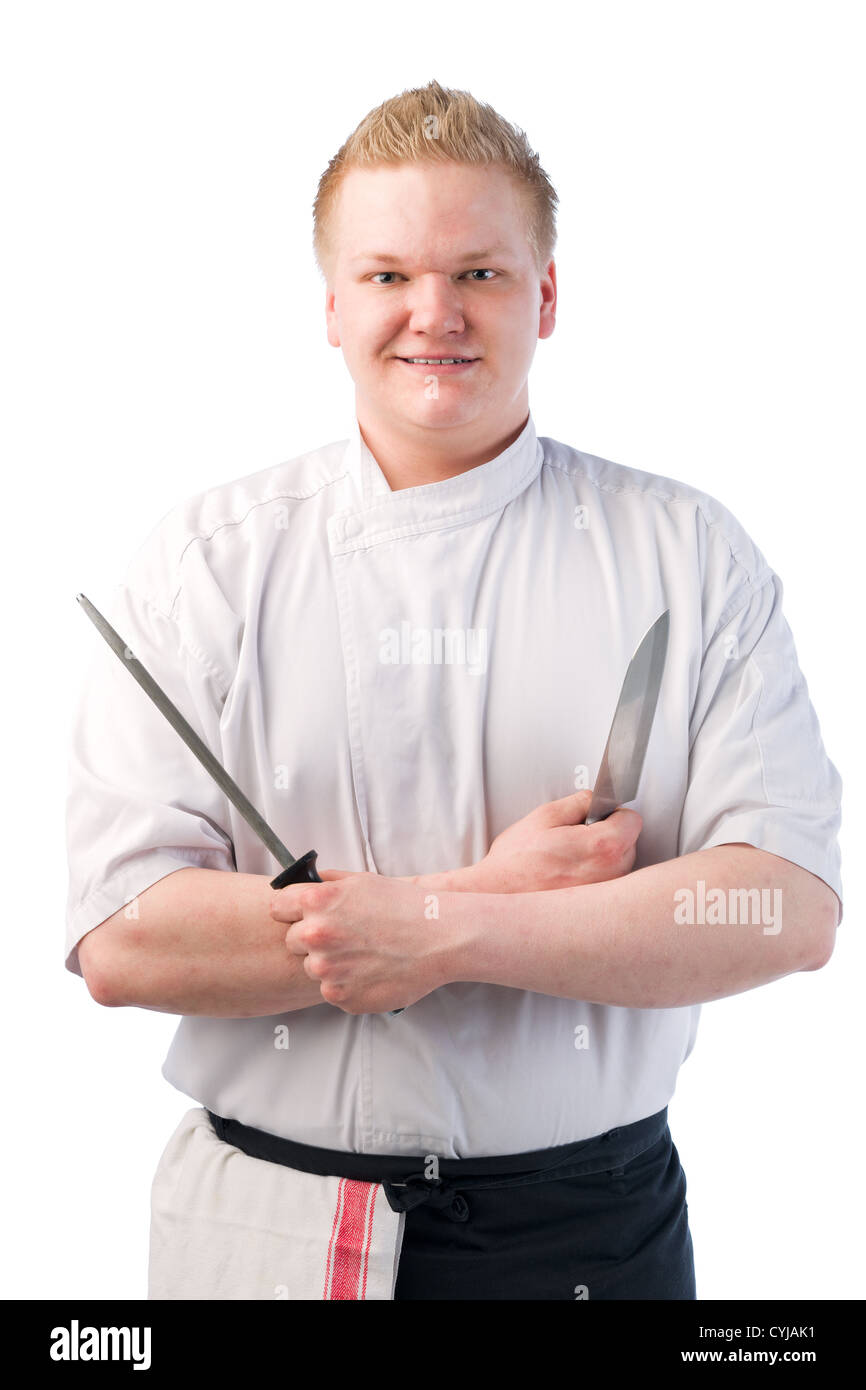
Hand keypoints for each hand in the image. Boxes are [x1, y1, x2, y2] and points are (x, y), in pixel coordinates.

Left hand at [270, 873, 448, 1014]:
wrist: (440, 938)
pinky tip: (370, 970)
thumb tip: (305, 883)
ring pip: (312, 968)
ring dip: (329, 964)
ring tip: (362, 954)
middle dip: (312, 939)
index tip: (302, 915)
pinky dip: (346, 984)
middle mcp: (315, 936)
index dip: (291, 911)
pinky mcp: (341, 996)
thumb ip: (327, 883)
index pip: (277, 907)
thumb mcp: (362, 881)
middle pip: (292, 941)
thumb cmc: (404, 906)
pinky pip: (331, 990)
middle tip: (343, 936)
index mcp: (316, 902)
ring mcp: (327, 970)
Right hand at [471, 789, 641, 893]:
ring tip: (568, 859)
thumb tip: (594, 799)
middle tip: (576, 837)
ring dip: (602, 856)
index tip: (596, 815)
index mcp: (602, 847)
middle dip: (608, 833)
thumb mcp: (544, 817)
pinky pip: (608, 883)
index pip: (632, 819)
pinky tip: (569, 876)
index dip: (612, 812)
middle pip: (629, 842)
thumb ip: (578, 802)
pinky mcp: (599, 909)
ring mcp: (607, 894)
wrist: (499, 901)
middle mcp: (612, 874)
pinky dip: (595, 876)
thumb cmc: (516, 865)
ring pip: (619, 863)